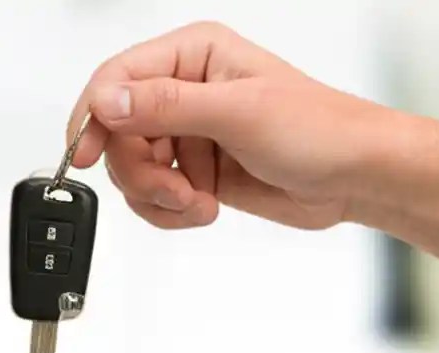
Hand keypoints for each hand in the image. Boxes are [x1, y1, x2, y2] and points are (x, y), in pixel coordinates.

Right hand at [68, 21, 390, 230]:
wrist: (355, 178)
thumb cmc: (320, 130)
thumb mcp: (239, 111)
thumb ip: (167, 105)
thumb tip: (108, 101)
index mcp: (193, 54)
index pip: (116, 78)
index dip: (94, 117)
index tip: (83, 154)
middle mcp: (184, 90)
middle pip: (118, 133)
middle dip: (140, 171)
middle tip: (174, 190)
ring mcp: (188, 133)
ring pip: (132, 170)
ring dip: (159, 197)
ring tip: (198, 202)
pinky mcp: (195, 171)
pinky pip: (153, 196)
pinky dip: (170, 212)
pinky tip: (204, 208)